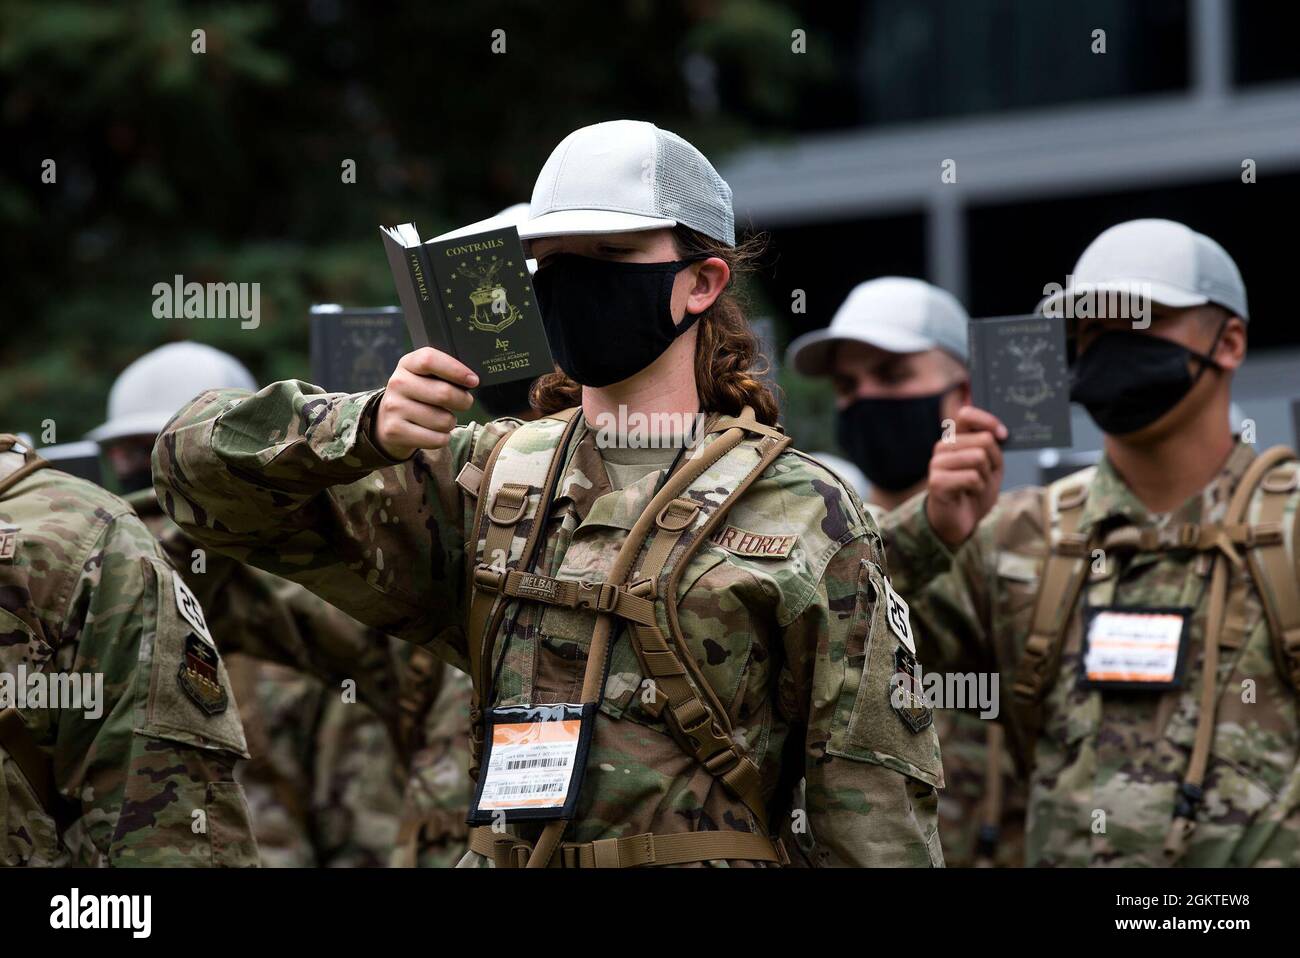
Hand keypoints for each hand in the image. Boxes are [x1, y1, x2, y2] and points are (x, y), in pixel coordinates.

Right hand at [373, 348, 477, 458]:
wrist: (388, 421)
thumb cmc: (418, 396)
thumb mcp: (425, 377)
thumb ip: (445, 374)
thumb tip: (472, 381)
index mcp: (407, 364)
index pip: (430, 360)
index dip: (456, 370)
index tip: (473, 381)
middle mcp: (397, 383)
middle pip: (443, 393)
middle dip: (463, 401)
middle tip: (464, 403)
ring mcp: (394, 408)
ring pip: (443, 420)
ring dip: (450, 423)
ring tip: (441, 419)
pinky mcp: (394, 431)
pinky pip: (436, 439)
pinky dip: (442, 438)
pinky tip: (433, 433)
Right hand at [924, 406, 1005, 549]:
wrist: (960, 521)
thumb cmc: (974, 491)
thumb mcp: (991, 466)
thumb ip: (993, 447)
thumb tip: (999, 434)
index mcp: (955, 439)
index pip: (967, 414)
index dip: (988, 421)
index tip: (1003, 435)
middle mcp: (943, 447)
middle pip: (984, 440)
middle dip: (994, 461)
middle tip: (985, 476)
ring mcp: (937, 463)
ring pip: (979, 458)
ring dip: (986, 477)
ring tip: (975, 486)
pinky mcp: (936, 481)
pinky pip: (972, 477)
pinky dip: (979, 489)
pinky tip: (968, 494)